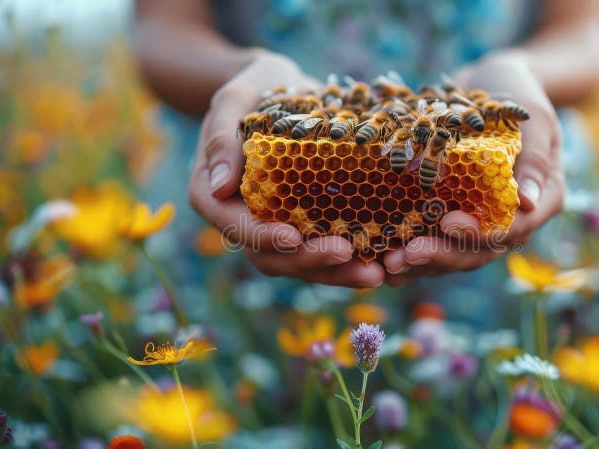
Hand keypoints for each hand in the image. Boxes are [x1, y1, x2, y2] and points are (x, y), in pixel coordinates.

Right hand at [189, 52, 384, 286]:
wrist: (285, 88)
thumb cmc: (255, 88)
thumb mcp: (233, 99)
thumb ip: (221, 137)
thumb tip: (219, 185)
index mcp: (215, 194)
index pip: (234, 225)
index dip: (263, 237)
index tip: (295, 238)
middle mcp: (243, 219)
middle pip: (270, 256)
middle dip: (308, 261)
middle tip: (348, 255)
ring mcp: (276, 225)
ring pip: (300, 262)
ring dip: (335, 273)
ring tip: (375, 274)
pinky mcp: (307, 224)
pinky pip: (324, 249)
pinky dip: (351, 260)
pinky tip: (383, 262)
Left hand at [383, 53, 564, 285]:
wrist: (488, 83)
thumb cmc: (516, 93)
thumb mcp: (532, 117)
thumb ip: (534, 159)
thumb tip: (530, 204)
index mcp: (541, 199)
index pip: (514, 229)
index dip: (480, 232)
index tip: (448, 223)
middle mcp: (513, 219)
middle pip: (480, 250)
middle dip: (443, 255)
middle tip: (407, 255)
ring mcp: (481, 220)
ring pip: (455, 254)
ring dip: (422, 263)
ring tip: (389, 264)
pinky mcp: (454, 216)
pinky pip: (435, 241)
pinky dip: (411, 254)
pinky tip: (383, 263)